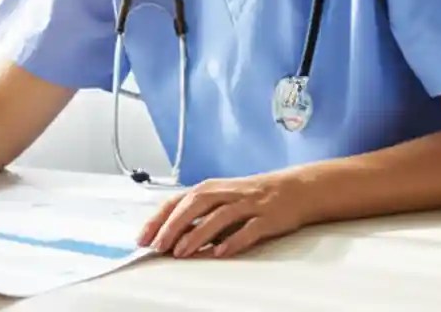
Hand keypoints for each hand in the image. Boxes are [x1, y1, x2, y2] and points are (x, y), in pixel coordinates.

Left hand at [137, 173, 308, 258]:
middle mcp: (228, 193)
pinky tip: (221, 252)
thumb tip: (170, 238)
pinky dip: (234, 240)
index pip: (179, 199)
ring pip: (220, 216)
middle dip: (174, 225)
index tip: (143, 237)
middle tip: (159, 246)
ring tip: (182, 252)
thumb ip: (200, 217)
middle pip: (196, 203)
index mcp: (213, 188)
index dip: (160, 218)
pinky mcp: (268, 217)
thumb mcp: (223, 201)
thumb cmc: (254, 197)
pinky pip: (249, 229)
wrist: (297, 189)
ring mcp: (249, 204)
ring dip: (198, 234)